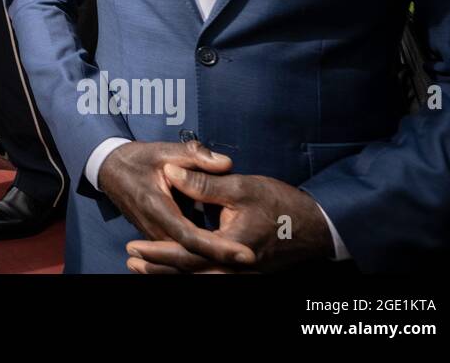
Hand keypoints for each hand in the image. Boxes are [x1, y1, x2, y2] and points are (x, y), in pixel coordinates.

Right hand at [98, 140, 253, 268]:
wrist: (110, 170)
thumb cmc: (137, 159)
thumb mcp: (164, 150)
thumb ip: (195, 156)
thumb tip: (225, 164)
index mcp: (156, 207)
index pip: (190, 236)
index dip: (219, 248)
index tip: (246, 253)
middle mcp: (155, 229)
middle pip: (191, 256)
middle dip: (222, 262)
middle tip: (253, 262)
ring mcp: (155, 237)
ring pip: (186, 259)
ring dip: (214, 264)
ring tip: (244, 265)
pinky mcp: (158, 239)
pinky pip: (181, 255)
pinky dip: (203, 260)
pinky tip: (225, 262)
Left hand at [126, 168, 333, 273]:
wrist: (318, 227)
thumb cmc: (282, 205)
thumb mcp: (242, 187)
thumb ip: (203, 182)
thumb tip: (169, 172)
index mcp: (232, 247)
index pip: (187, 254)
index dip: (158, 251)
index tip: (134, 247)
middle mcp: (236, 267)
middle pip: (190, 272)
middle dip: (158, 267)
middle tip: (132, 260)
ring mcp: (242, 273)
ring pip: (200, 277)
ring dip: (171, 272)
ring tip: (145, 267)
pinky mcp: (246, 271)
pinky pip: (212, 276)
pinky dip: (192, 272)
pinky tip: (177, 267)